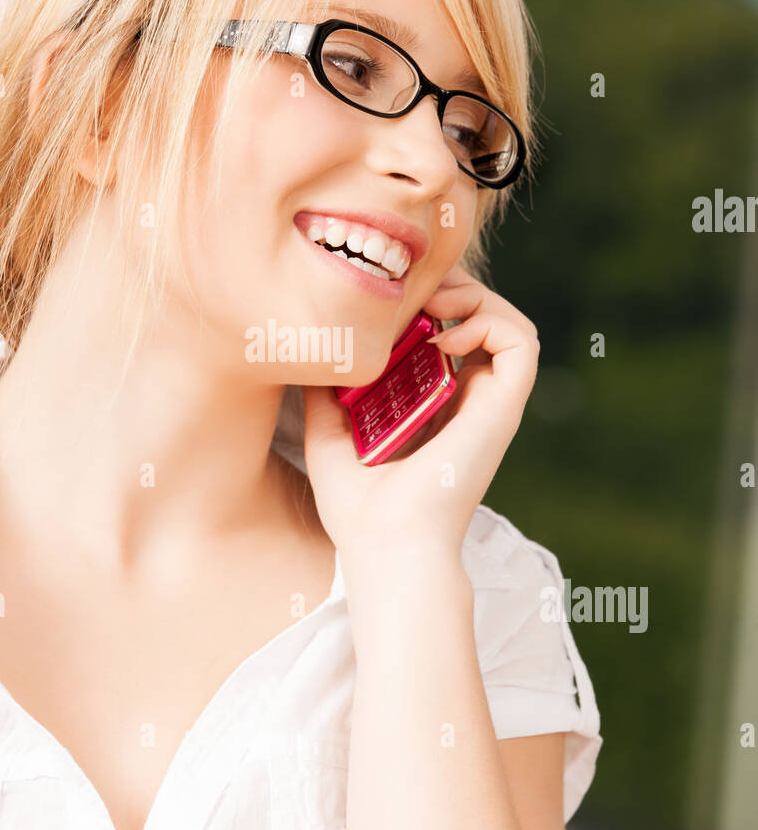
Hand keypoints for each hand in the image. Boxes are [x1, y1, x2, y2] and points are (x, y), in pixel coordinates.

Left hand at [301, 265, 539, 562]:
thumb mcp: (326, 431)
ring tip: (432, 307)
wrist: (384, 542)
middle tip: (412, 290)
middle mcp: (468, 400)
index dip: (427, 301)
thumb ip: (323, 389)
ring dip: (475, 297)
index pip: (449, 334)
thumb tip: (307, 349)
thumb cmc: (356, 506)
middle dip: (451, 287)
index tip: (388, 298)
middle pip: (482, 318)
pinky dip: (489, 321)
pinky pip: (521, 341)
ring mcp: (489, 403)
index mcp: (435, 406)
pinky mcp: (504, 407)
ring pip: (510, 323)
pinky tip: (444, 340)